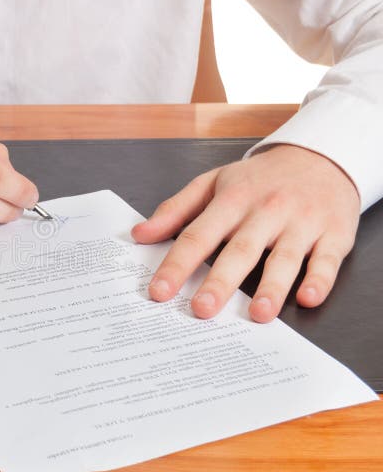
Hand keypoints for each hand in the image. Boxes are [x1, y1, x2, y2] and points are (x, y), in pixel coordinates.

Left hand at [131, 144, 359, 322]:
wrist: (320, 157)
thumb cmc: (259, 178)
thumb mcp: (213, 183)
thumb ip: (175, 210)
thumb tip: (140, 234)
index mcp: (232, 200)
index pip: (198, 235)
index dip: (177, 264)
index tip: (159, 291)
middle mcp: (266, 211)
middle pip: (240, 250)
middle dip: (220, 281)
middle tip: (201, 310)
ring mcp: (301, 223)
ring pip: (285, 258)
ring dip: (271, 288)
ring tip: (257, 315)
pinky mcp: (333, 234)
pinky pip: (327, 260)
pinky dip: (319, 280)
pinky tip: (307, 299)